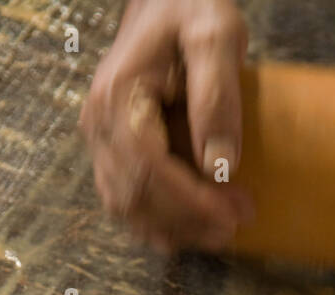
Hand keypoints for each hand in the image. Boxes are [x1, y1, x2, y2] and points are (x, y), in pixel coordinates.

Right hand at [80, 0, 253, 253]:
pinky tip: (188, 227)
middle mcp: (99, 122)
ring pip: (125, 205)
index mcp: (119, 96)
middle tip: (236, 226)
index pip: (149, 168)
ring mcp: (99, 137)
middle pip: (135, 195)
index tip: (233, 215)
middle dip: (187, 220)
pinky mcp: (110, 146)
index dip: (192, 202)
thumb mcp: (216, 37)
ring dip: (171, 228)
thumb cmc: (190, 7)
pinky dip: (155, 221)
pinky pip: (124, 197)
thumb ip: (217, 96)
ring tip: (218, 232)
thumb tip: (220, 166)